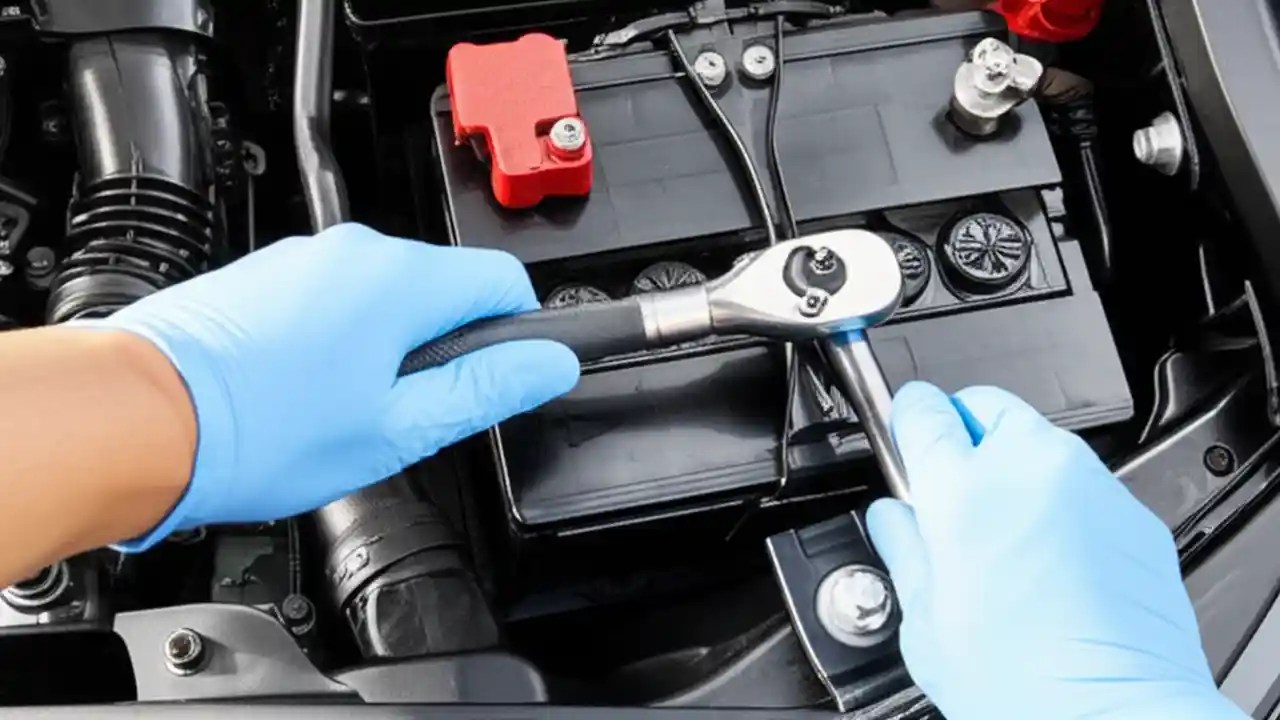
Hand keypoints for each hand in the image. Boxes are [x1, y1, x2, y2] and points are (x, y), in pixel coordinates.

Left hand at [87, 223, 578, 549]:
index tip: (499, 377)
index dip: (515, 334)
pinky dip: (341, 339)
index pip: (503, 281)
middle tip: (407, 414)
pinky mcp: (269, 275)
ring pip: (388, 296)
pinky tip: (306, 390)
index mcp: (401, 280)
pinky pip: (336, 299)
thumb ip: (486, 389)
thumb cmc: (258, 427)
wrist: (142, 416)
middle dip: (444, 349)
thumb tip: (548, 365)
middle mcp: (356, 251)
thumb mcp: (398, 426)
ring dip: (389, 348)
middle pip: (444, 289)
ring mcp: (307, 259)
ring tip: (343, 409)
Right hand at [867, 382, 1245, 719]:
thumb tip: (895, 520)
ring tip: (1006, 535)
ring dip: (1016, 469)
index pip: (923, 407)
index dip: (908, 420)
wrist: (1115, 718)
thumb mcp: (925, 620)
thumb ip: (905, 549)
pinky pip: (1085, 485)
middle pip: (985, 405)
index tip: (907, 437)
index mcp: (962, 489)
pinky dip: (1063, 504)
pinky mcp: (1133, 515)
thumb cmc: (1025, 684)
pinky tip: (1052, 560)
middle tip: (952, 491)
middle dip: (963, 435)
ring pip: (1039, 442)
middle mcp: (1030, 469)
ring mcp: (1089, 486)